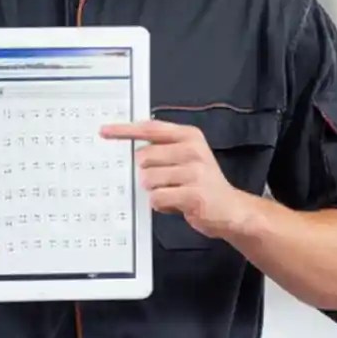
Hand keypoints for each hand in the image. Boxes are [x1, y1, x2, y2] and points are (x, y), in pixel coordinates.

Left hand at [100, 120, 252, 239]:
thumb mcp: (187, 157)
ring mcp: (194, 172)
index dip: (125, 130)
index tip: (105, 132)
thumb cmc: (202, 183)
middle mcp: (192, 150)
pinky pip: (157, 198)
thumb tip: (131, 150)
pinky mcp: (193, 194)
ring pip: (148, 180)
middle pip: (144, 157)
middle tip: (167, 182)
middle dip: (147, 174)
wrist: (231, 209)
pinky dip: (161, 205)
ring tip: (174, 193)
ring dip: (155, 191)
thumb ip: (162, 149)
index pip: (150, 128)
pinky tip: (177, 204)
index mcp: (189, 136)